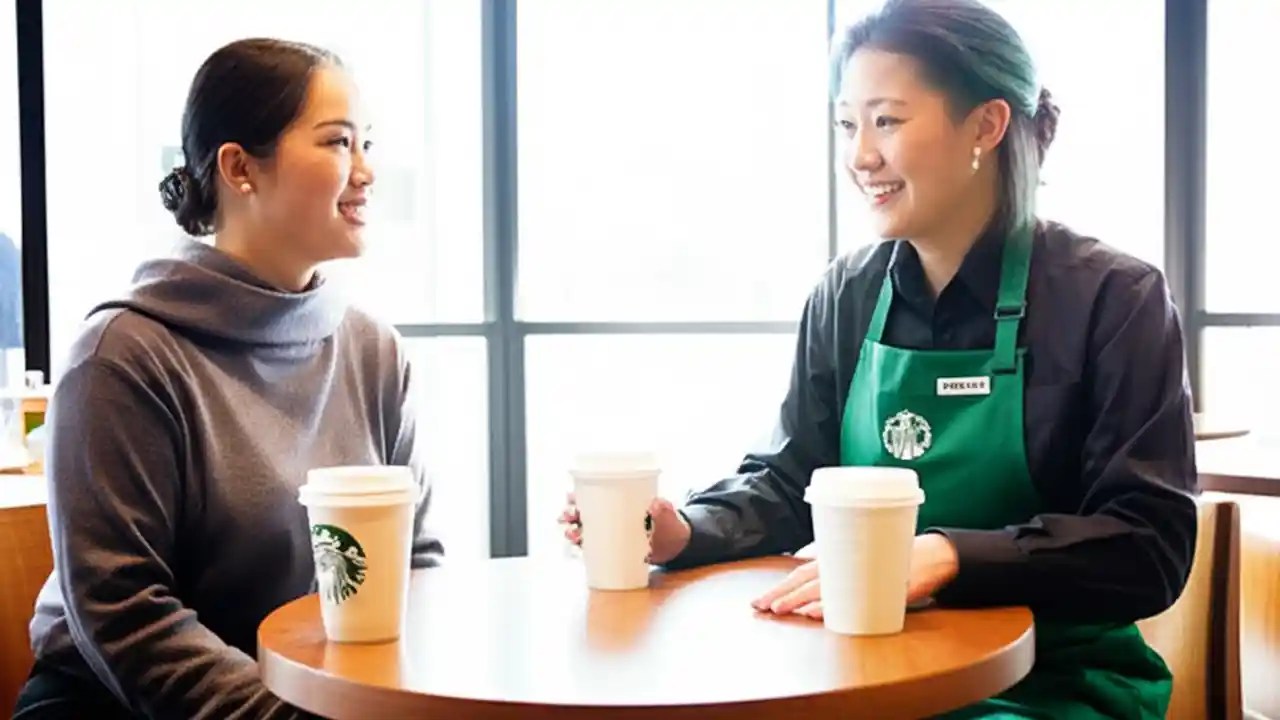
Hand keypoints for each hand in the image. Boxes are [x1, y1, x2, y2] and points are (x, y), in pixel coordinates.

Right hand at [559, 492, 692, 564]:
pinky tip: (578, 548)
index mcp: (620, 501)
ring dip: (573, 531)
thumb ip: (664, 510)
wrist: (676, 546)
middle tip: (568, 517)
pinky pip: (592, 548)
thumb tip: (656, 504)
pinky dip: (582, 548)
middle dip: (570, 513)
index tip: (570, 497)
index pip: (593, 494)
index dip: (578, 495)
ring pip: (584, 530)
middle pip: (583, 512)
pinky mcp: (613, 550)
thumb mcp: (668, 514)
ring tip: (572, 534)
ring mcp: (611, 533)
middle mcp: (611, 516)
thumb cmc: (670, 524)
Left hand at [751, 533, 960, 619]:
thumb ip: (831, 559)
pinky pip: (849, 599)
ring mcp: (859, 576)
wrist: (929, 556)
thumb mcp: (857, 554)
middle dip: (781, 594)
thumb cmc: (888, 556)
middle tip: (760, 606)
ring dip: (798, 599)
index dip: (780, 586)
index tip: (760, 601)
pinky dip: (830, 606)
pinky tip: (813, 613)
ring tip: (780, 608)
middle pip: (805, 580)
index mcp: (837, 558)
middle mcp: (844, 565)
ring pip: (822, 588)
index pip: (800, 573)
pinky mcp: (876, 587)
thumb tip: (801, 560)